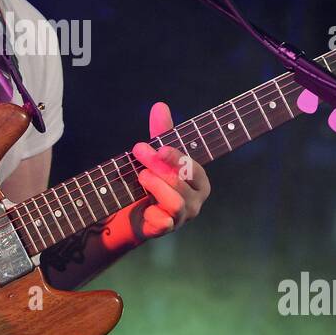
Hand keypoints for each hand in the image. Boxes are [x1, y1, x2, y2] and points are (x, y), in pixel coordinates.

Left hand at [128, 101, 210, 240]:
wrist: (136, 211)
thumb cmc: (154, 179)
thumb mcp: (157, 155)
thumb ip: (161, 132)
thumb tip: (160, 105)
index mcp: (199, 180)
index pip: (194, 168)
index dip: (177, 157)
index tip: (159, 147)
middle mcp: (195, 199)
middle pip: (182, 182)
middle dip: (159, 166)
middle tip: (138, 151)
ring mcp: (182, 217)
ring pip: (176, 203)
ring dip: (156, 186)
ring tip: (140, 175)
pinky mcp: (165, 229)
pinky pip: (164, 224)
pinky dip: (153, 214)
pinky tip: (144, 207)